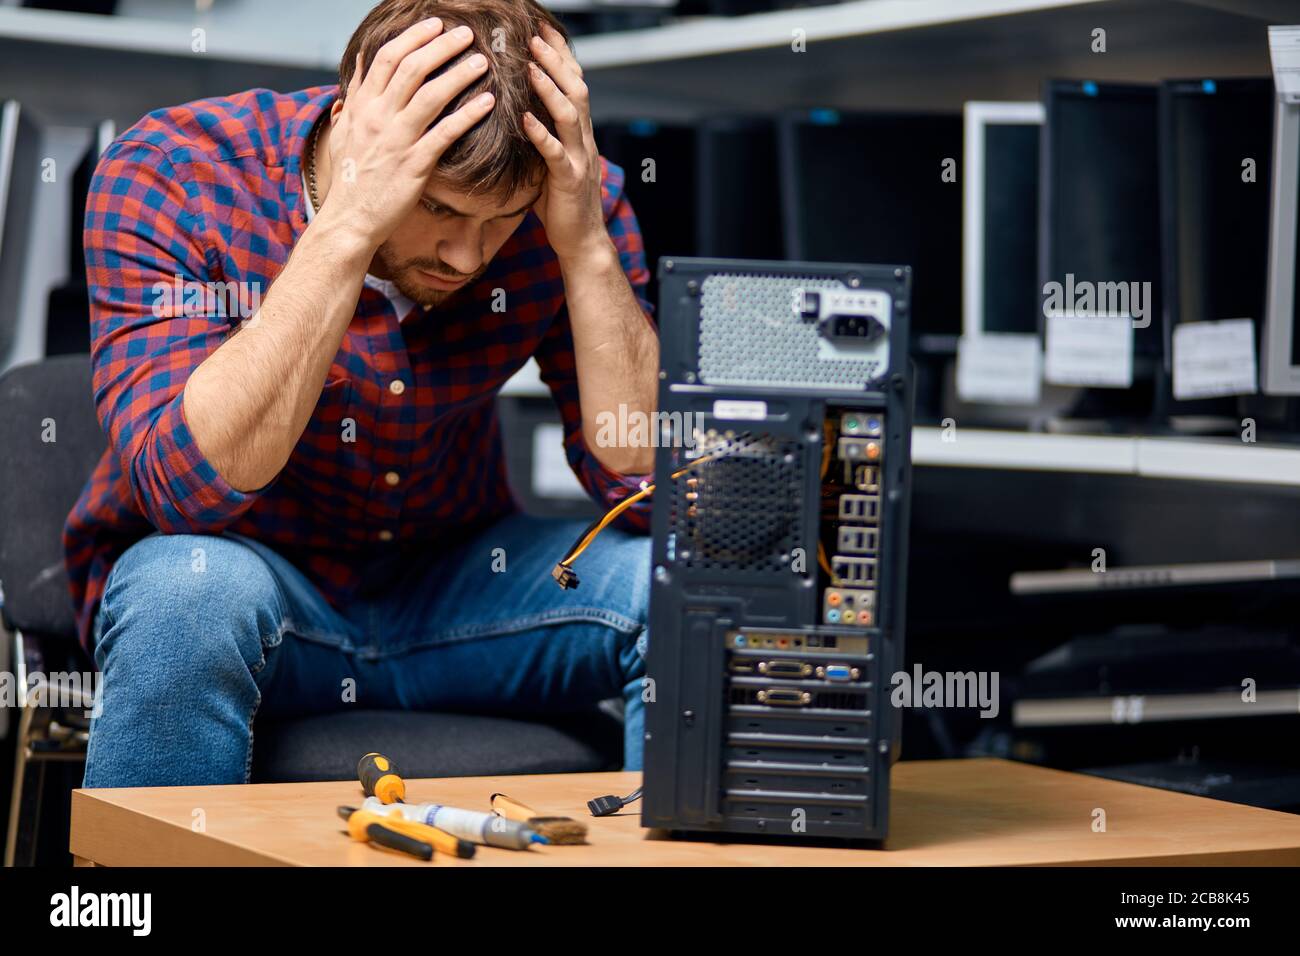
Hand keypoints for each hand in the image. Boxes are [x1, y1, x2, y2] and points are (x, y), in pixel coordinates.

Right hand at [319, 17, 494, 248]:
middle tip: (466, 33)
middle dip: (442, 46)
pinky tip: (488, 102)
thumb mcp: (343, 130)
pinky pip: (445, 134)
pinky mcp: (414, 165)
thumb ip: (354, 96)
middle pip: (412, 67)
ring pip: (430, 95)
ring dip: (459, 74)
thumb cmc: (351, 178)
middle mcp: (377, 117)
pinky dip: (468, 115)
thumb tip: (360, 65)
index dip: (414, 37)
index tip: (436, 24)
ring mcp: (396, 141)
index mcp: (362, 106)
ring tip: (482, 61)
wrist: (349, 220)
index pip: (388, 57)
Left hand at [523, 24, 612, 263]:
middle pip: (575, 90)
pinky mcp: (569, 181)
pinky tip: (524, 120)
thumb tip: (515, 113)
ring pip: (569, 115)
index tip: (543, 30)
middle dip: (556, 60)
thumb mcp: (548, 162)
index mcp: (578, 134)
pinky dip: (540, 135)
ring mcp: (579, 160)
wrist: (582, 241)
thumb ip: (539, 137)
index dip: (561, 56)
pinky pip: (555, 153)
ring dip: (549, 88)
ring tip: (530, 65)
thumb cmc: (560, 204)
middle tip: (535, 35)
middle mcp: (583, 141)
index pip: (573, 85)